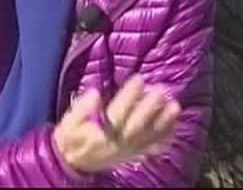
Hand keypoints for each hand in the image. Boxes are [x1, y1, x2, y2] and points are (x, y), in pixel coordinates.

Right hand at [52, 75, 181, 174]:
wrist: (73, 164)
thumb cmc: (70, 139)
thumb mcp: (68, 123)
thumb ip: (80, 108)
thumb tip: (94, 93)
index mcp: (101, 133)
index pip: (117, 112)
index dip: (129, 95)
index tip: (139, 79)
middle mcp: (118, 142)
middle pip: (137, 124)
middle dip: (151, 107)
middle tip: (161, 90)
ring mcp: (128, 150)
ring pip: (148, 136)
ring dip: (163, 121)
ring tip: (174, 106)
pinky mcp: (133, 154)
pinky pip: (152, 147)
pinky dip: (165, 138)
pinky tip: (174, 126)